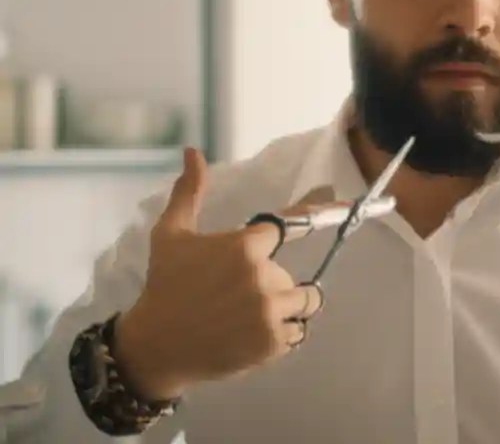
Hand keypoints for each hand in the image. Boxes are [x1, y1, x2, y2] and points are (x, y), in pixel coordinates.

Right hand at [112, 148, 344, 400]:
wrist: (155, 347)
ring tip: (252, 314)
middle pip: (291, 274)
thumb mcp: (170, 235)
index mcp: (244, 246)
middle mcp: (262, 277)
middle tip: (235, 295)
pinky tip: (252, 333)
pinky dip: (284, 333)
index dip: (316, 212)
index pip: (292, 224)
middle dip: (271, 282)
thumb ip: (189, 192)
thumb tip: (192, 151)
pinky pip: (300, 331)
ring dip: (288, 307)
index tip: (344, 201)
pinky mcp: (272, 343)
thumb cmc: (164, 286)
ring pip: (306, 301)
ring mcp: (270, 311)